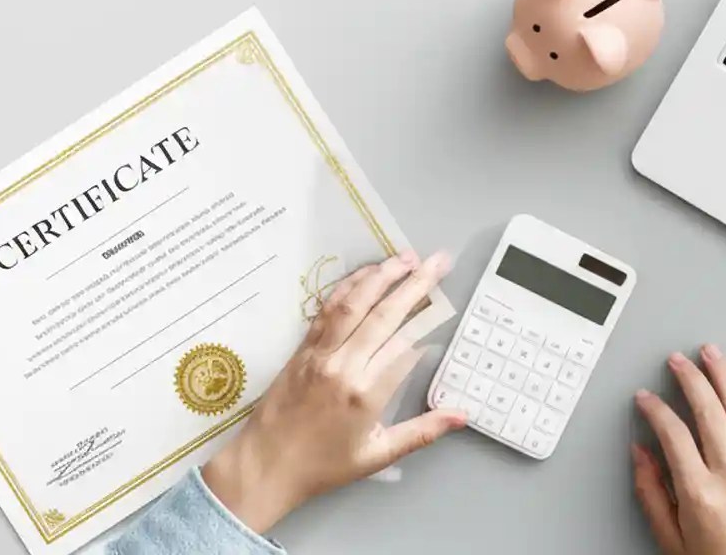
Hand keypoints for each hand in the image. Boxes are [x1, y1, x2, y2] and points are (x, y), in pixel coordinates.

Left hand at [202, 251, 465, 532]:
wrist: (264, 466)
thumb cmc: (323, 466)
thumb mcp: (378, 455)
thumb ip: (422, 432)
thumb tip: (461, 416)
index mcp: (365, 395)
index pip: (405, 346)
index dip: (426, 321)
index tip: (444, 299)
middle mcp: (344, 367)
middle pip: (385, 315)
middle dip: (415, 284)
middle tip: (437, 261)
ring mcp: (320, 354)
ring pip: (354, 304)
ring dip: (381, 276)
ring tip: (405, 257)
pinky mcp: (303, 349)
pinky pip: (328, 310)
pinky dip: (349, 287)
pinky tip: (366, 274)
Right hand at [632, 346, 725, 554]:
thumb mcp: (671, 540)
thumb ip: (651, 494)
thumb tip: (640, 454)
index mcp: (699, 494)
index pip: (672, 435)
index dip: (655, 410)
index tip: (644, 398)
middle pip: (707, 413)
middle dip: (689, 379)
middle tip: (676, 361)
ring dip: (723, 377)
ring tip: (710, 355)